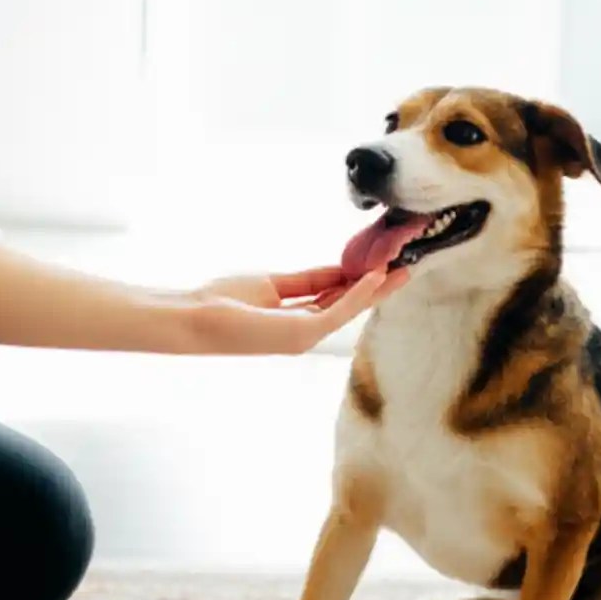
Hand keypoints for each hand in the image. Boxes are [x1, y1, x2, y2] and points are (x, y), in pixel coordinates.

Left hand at [195, 265, 408, 353]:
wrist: (196, 318)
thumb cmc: (223, 303)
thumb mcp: (272, 284)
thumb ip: (306, 281)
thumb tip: (337, 272)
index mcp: (296, 321)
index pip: (335, 299)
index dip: (357, 281)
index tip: (379, 264)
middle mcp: (304, 332)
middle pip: (348, 306)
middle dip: (376, 288)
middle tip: (404, 268)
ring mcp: (304, 336)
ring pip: (349, 309)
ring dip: (376, 289)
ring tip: (400, 269)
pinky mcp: (301, 333)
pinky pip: (338, 310)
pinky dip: (358, 293)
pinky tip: (375, 276)